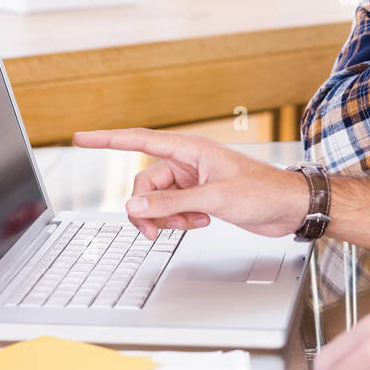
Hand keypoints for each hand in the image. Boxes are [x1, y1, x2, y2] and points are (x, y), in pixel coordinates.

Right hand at [71, 128, 309, 239]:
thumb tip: (134, 205)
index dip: (107, 139)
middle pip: (145, 182)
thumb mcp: (214, 199)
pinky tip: (201, 222)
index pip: (140, 140)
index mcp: (191, 150)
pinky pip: (172, 209)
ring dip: (165, 217)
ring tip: (190, 224)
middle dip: (147, 208)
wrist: (289, 208)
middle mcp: (189, 162)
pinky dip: (179, 220)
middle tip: (156, 231)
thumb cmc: (263, 192)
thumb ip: (171, 203)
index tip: (80, 138)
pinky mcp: (200, 197)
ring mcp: (193, 181)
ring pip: (157, 199)